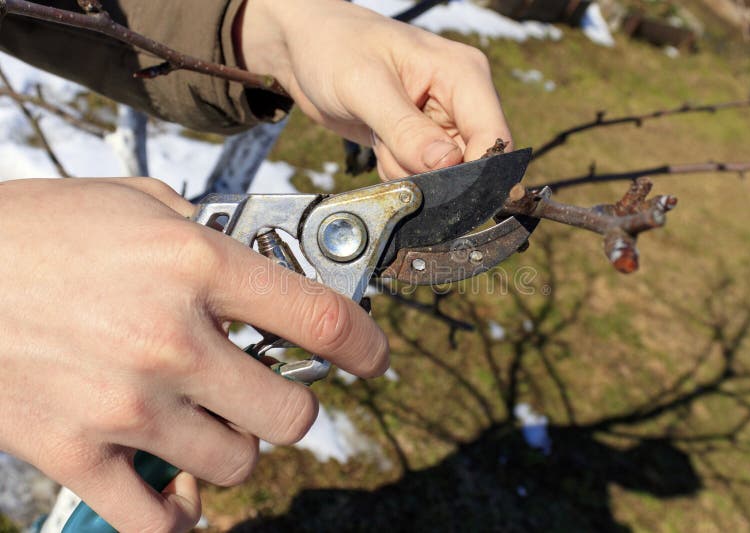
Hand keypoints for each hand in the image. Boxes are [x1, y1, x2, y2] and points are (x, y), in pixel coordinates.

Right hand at [0, 178, 387, 531]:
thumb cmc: (35, 230)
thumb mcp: (133, 203)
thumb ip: (202, 234)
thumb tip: (250, 260)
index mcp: (194, 266)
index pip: (319, 317)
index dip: (364, 344)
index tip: (374, 357)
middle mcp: (171, 340)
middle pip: (289, 413)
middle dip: (290, 407)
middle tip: (270, 394)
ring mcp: (125, 404)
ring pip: (235, 464)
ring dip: (235, 450)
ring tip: (209, 426)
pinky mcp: (75, 453)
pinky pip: (155, 521)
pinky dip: (177, 515)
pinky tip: (177, 492)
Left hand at [236, 0, 512, 178]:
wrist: (304, 47)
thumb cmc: (333, 47)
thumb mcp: (366, 86)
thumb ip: (406, 130)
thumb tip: (447, 166)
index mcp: (463, 74)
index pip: (493, 137)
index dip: (473, 172)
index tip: (433, 184)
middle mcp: (460, 99)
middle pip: (469, 163)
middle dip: (428, 172)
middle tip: (390, 149)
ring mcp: (440, 122)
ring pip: (442, 176)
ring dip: (406, 172)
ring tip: (379, 138)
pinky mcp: (421, 140)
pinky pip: (420, 175)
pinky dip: (396, 171)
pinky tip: (378, 144)